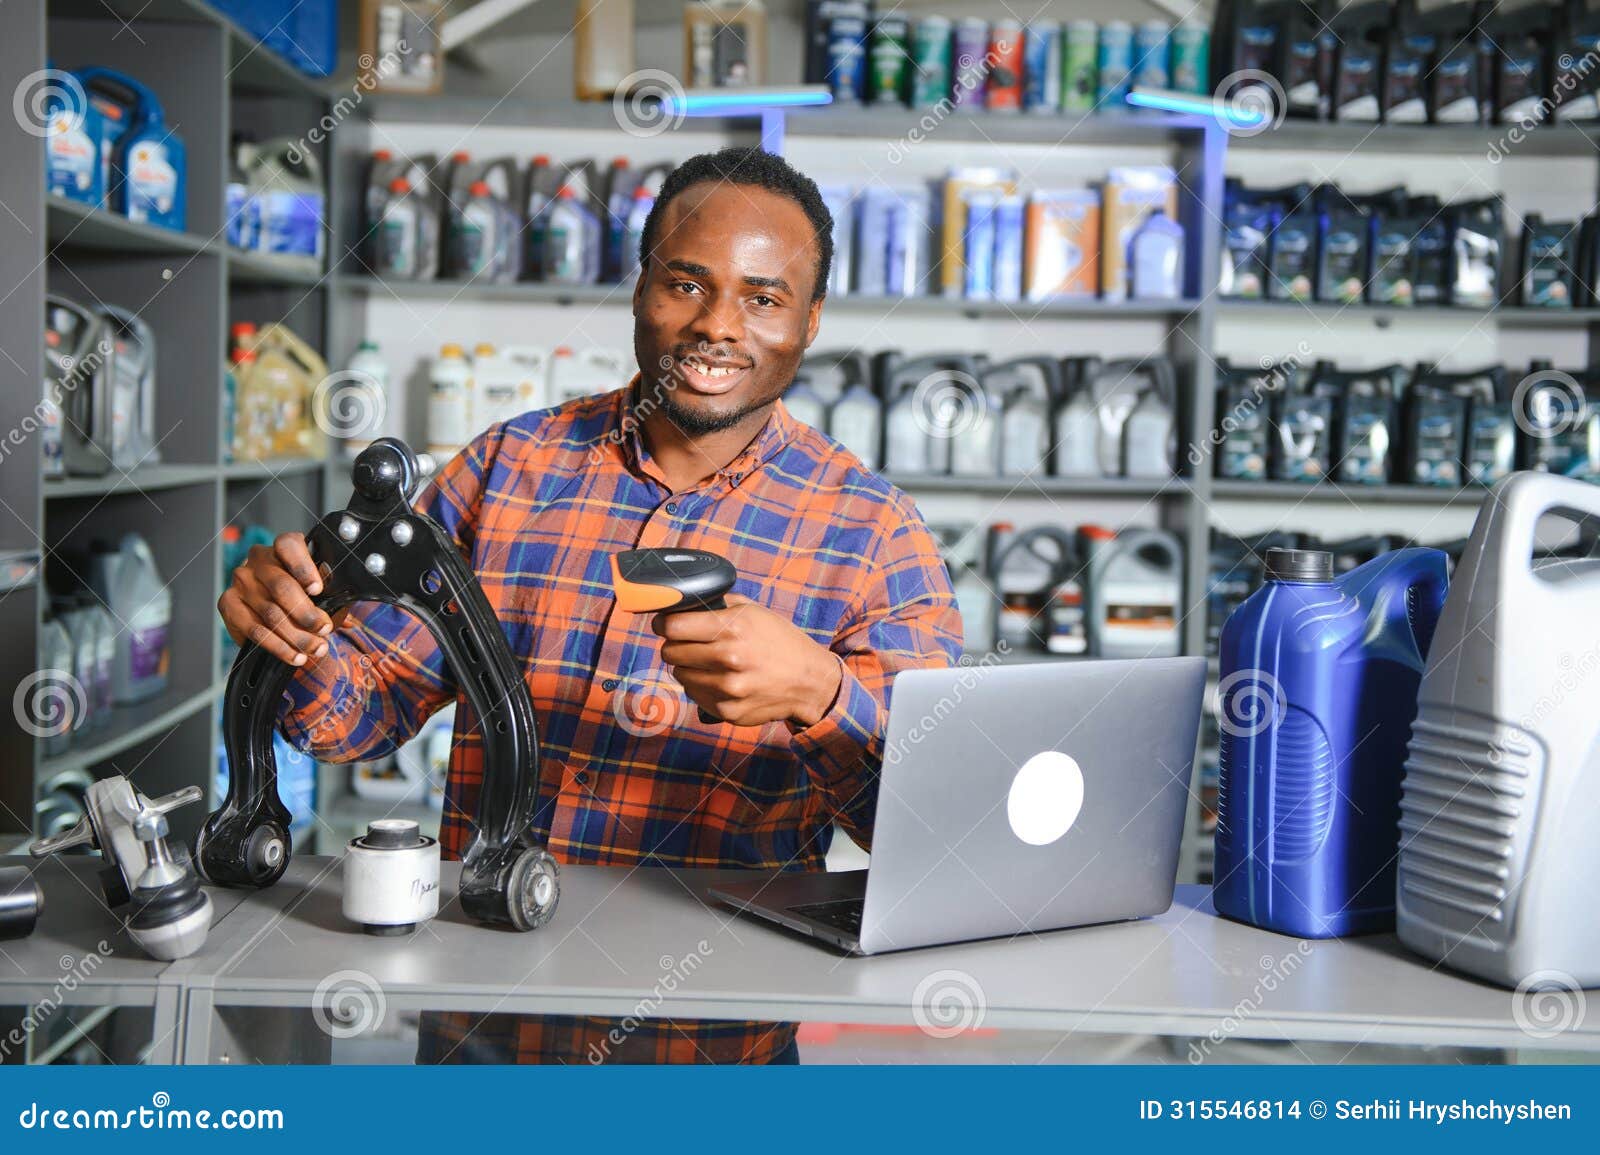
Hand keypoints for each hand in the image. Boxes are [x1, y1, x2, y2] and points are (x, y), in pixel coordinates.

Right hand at [217, 532, 345, 666]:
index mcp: (284, 548)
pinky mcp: (228, 604)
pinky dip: (278, 647)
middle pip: (281, 586)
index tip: (317, 589)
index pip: (289, 546)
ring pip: (271, 613)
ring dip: (297, 636)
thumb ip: (329, 590)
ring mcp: (241, 581)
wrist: (280, 611)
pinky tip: (295, 655)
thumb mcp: (322, 589)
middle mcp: (259, 560)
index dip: (303, 567)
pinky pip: (255, 630)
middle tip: (323, 629)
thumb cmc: (306, 595)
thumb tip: (340, 604)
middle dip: (306, 613)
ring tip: (316, 648)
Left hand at [653, 594, 842, 727]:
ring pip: (680, 675)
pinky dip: (702, 686)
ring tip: (710, 662)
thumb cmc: (781, 641)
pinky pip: (695, 695)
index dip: (665, 624)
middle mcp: (729, 658)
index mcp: (733, 628)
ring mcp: (728, 689)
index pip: (673, 627)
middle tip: (689, 643)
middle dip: (676, 645)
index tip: (666, 624)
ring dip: (688, 667)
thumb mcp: (755, 611)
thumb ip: (718, 604)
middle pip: (670, 652)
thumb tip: (682, 601)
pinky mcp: (728, 711)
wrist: (810, 681)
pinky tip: (721, 680)